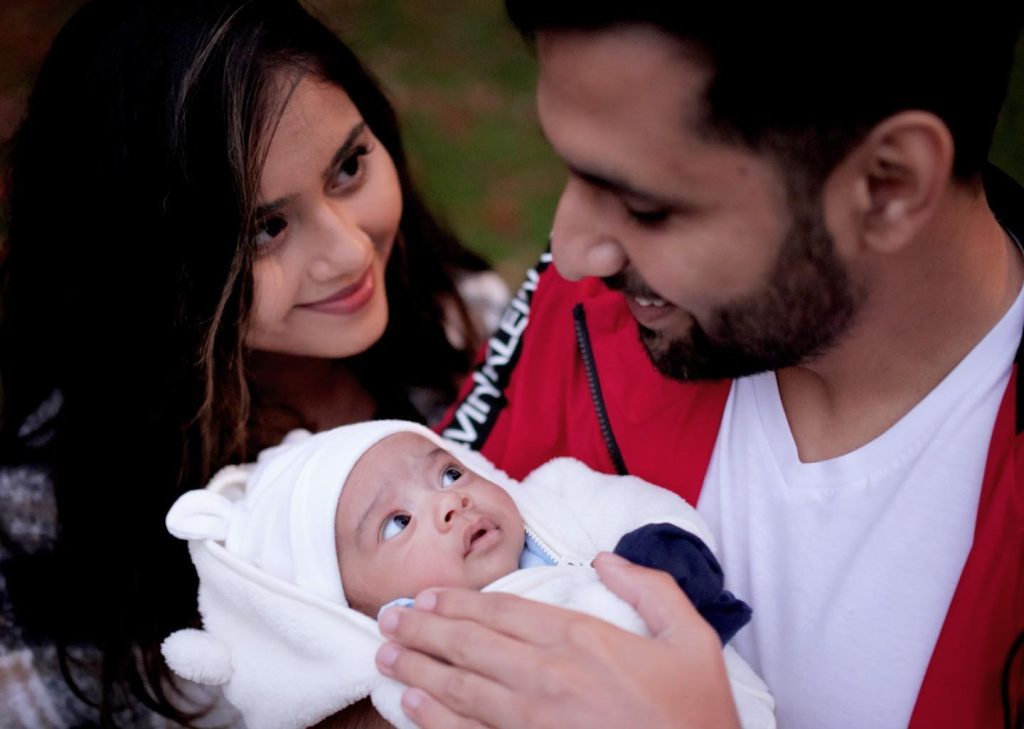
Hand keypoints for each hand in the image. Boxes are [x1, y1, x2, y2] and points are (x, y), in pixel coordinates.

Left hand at [375, 552, 739, 728]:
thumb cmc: (696, 714)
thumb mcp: (692, 639)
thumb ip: (650, 589)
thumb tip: (607, 560)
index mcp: (583, 640)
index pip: (503, 612)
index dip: (458, 602)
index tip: (426, 596)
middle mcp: (549, 677)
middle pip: (470, 645)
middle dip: (422, 630)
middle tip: (388, 619)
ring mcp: (534, 721)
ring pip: (460, 688)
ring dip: (417, 669)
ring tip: (386, 656)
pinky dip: (435, 720)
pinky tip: (411, 707)